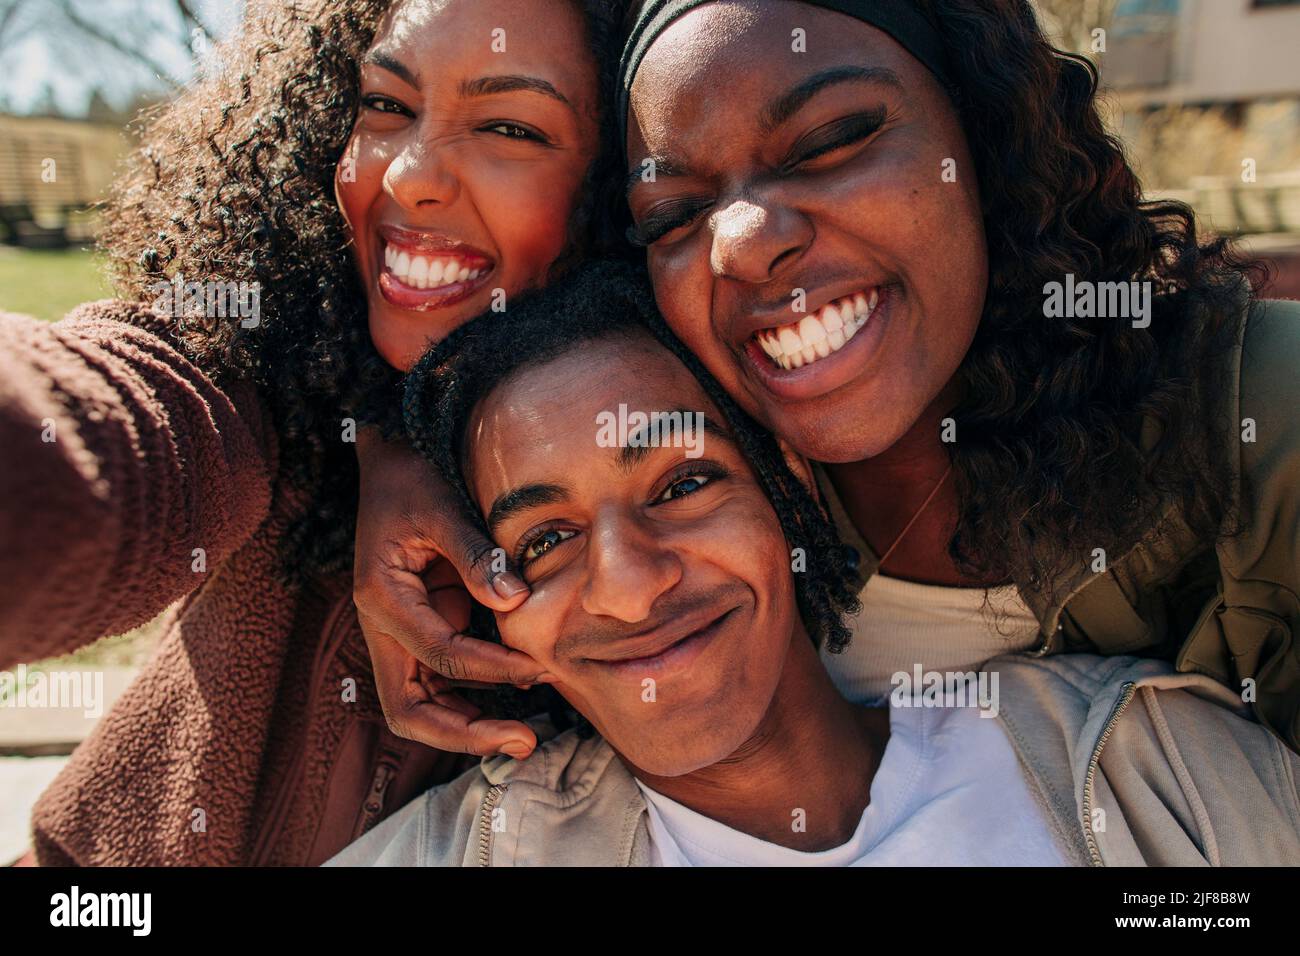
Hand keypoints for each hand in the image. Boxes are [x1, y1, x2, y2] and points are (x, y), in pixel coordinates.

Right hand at [353, 427, 546, 757]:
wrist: (393, 454)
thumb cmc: (413, 475)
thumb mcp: (441, 505)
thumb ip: (476, 555)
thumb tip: (514, 600)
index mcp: (382, 597)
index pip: (440, 655)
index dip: (490, 669)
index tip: (537, 670)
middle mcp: (384, 624)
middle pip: (409, 709)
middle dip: (464, 734)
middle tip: (523, 742)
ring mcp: (401, 630)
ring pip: (421, 704)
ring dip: (467, 726)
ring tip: (524, 733)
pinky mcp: (421, 624)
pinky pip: (441, 678)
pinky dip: (471, 696)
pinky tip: (515, 694)